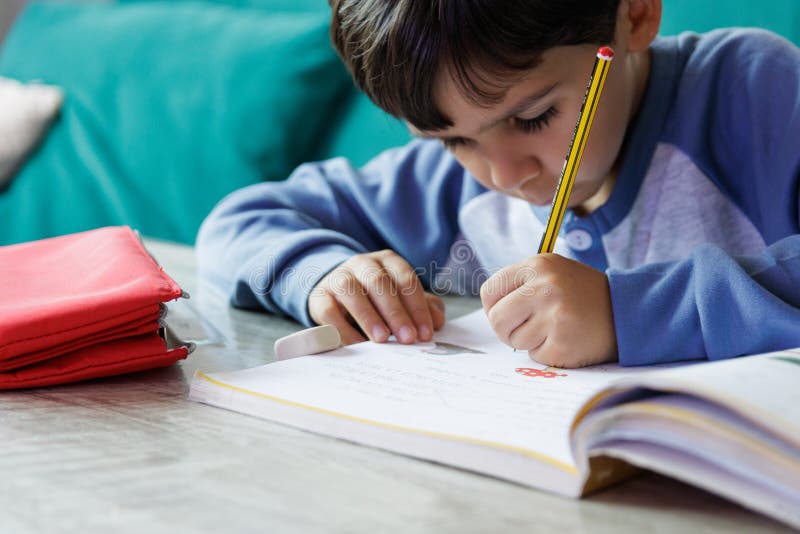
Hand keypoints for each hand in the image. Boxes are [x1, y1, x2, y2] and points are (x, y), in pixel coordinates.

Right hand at [308, 250, 445, 344]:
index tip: (426, 333)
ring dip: (368, 316)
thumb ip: (422, 307)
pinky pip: (329, 311)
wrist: (336, 294)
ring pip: (352, 292)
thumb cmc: (376, 298)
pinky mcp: (320, 296)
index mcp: (387, 261)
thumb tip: (437, 322)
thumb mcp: (401, 299)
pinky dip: (342, 328)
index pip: (405, 280)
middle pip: (380, 284)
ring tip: (381, 339)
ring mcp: (338, 278)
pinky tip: (357, 345)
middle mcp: (362, 264)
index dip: (417, 307)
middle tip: (408, 338)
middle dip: (396, 312)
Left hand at [480, 254, 616, 367]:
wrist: (627, 311)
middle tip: (527, 327)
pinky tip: (565, 339)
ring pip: (514, 340)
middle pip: (496, 320)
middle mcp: (545, 287)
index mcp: (537, 265)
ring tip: (553, 329)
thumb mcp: (551, 273)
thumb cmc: (580, 294)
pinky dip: (547, 352)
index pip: (489, 292)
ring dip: (529, 341)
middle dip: (507, 329)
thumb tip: (489, 308)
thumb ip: (520, 284)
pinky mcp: (563, 343)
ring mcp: (555, 316)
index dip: (495, 306)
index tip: (510, 311)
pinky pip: (535, 355)